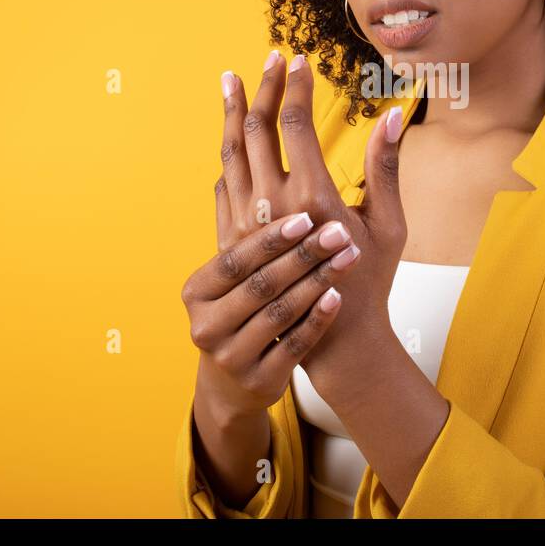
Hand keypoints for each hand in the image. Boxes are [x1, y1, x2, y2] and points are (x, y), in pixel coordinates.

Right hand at [181, 210, 354, 419]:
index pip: (235, 261)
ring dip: (317, 282)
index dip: (270, 239)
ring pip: (280, 314)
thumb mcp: (229, 279)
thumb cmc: (239, 310)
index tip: (305, 217)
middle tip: (338, 232)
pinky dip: (317, 319)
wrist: (234, 380)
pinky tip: (338, 296)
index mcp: (196, 292)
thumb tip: (241, 163)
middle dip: (303, 255)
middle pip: (260, 285)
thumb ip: (238, 230)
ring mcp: (231, 357)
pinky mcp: (259, 382)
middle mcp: (206, 326)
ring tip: (348, 257)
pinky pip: (295, 346)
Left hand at [216, 49, 410, 383]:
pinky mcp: (233, 240)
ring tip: (232, 81)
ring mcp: (246, 225)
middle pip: (257, 131)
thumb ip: (386, 166)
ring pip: (231, 155)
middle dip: (265, 88)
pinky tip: (231, 138)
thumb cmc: (369, 281)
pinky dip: (228, 156)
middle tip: (270, 57)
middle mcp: (273, 208)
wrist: (332, 340)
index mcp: (313, 200)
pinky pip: (224, 186)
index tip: (300, 59)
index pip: (295, 127)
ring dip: (232, 114)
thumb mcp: (390, 224)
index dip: (297, 88)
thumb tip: (394, 116)